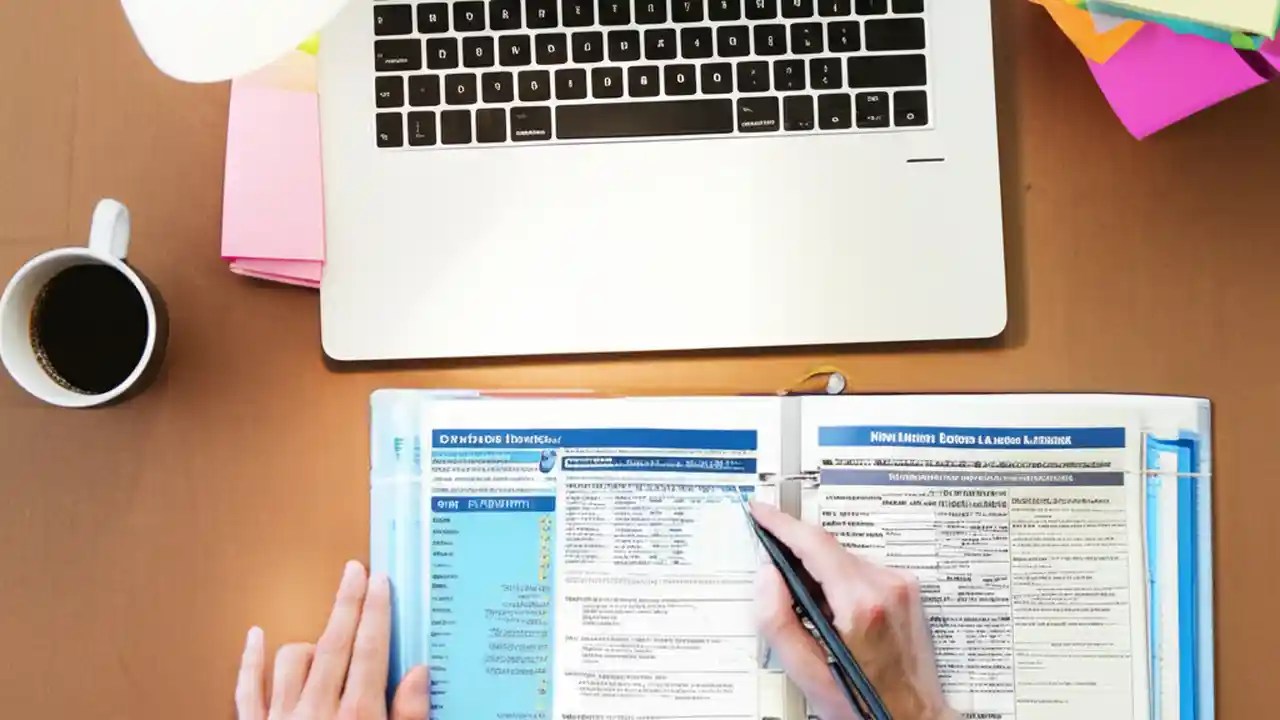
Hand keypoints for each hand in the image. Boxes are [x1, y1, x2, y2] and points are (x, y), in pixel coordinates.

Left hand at [235, 561, 428, 719]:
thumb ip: (408, 716)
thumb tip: (419, 674)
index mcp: (358, 716)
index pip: (370, 651)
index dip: (376, 612)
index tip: (379, 582)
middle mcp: (319, 710)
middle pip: (334, 644)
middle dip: (347, 603)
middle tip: (355, 571)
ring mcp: (281, 718)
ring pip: (292, 659)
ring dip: (310, 645)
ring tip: (325, 643)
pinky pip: (247, 687)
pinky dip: (251, 660)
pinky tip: (256, 637)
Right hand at [751, 502, 953, 719]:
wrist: (913, 719)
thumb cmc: (863, 704)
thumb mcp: (806, 673)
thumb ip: (777, 620)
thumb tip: (767, 576)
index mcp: (861, 604)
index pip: (814, 544)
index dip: (782, 523)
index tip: (760, 511)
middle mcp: (887, 586)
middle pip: (829, 549)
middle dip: (797, 554)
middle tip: (775, 578)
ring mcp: (902, 586)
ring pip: (845, 559)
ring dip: (821, 573)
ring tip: (814, 614)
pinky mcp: (908, 590)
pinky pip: (862, 571)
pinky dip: (842, 582)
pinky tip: (838, 616)